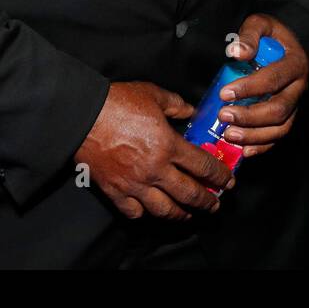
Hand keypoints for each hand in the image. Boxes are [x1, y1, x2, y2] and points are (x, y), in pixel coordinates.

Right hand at [73, 81, 233, 220]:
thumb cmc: (116, 103)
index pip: (203, 166)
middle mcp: (155, 169)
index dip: (219, 176)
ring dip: (181, 213)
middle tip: (215, 204)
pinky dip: (145, 213)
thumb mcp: (152, 94)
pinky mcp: (115, 191)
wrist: (80, 116)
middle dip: (207, 201)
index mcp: (168, 145)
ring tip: (189, 213)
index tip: (228, 181)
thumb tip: (190, 112)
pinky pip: (135, 212)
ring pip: (165, 209)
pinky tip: (151, 210)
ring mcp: (134, 184)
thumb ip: (176, 104)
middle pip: (189, 194)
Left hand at [212, 14, 308, 157]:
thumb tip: (236, 52)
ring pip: (280, 127)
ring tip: (229, 135)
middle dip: (250, 116)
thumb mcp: (262, 24)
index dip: (249, 88)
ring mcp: (296, 104)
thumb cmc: (273, 34)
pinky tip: (244, 150)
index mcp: (295, 64)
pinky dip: (263, 146)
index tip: (225, 93)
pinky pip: (279, 136)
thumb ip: (249, 35)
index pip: (274, 79)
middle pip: (279, 109)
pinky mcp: (289, 116)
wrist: (289, 43)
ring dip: (254, 135)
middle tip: (224, 116)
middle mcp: (300, 87)